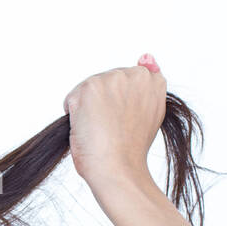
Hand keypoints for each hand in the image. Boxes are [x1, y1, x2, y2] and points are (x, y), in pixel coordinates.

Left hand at [63, 54, 165, 186]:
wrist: (119, 169)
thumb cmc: (130, 150)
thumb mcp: (148, 114)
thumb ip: (145, 88)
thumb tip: (147, 56)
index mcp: (154, 82)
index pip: (127, 80)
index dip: (120, 103)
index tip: (123, 120)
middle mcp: (136, 75)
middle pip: (106, 83)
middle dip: (103, 103)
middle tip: (111, 129)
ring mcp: (112, 80)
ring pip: (88, 91)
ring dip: (88, 109)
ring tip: (102, 131)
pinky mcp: (91, 87)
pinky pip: (72, 100)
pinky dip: (74, 116)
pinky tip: (89, 129)